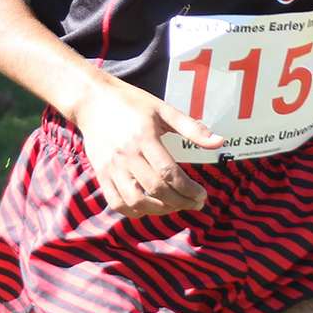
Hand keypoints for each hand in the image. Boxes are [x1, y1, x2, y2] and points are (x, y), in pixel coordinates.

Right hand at [72, 79, 223, 218]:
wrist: (92, 100)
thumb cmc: (131, 103)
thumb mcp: (163, 109)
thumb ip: (191, 128)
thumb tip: (220, 142)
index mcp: (144, 137)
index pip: (169, 172)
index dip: (188, 188)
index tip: (202, 195)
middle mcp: (126, 155)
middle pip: (155, 189)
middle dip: (180, 202)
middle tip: (196, 203)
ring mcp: (111, 167)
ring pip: (135, 201)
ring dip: (159, 210)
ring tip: (175, 206)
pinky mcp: (101, 174)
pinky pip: (116, 202)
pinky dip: (134, 211)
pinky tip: (150, 207)